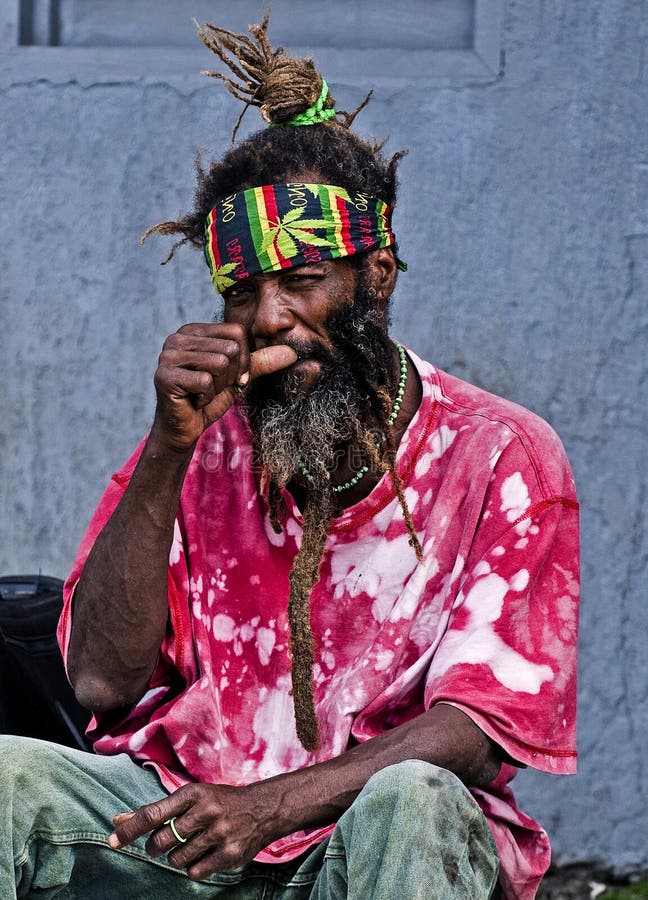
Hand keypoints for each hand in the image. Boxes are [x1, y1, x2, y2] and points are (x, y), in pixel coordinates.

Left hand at [108, 782, 273, 878]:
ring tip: (191, 846)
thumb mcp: (190, 797)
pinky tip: (205, 854)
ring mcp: (219, 833)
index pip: (152, 813)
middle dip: (156, 847)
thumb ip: (156, 810)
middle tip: (164, 843)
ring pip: (177, 859)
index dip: (130, 829)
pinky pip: (195, 872)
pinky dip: (194, 867)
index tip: (112, 840)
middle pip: (161, 841)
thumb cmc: (218, 802)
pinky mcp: (229, 854)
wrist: (262, 809)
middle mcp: (206, 811)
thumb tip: (117, 820)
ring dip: (177, 857)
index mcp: (193, 793)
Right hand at [152, 323, 296, 452]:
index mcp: (194, 330)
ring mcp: (168, 355)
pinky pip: (205, 381)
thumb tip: (292, 352)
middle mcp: (177, 337)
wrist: (185, 428)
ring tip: (202, 393)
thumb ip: (261, 362)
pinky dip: (205, 397)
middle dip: (230, 376)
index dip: (244, 360)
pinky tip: (193, 400)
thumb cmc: (209, 399)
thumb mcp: (238, 377)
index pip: (237, 332)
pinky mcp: (164, 375)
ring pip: (219, 363)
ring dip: (217, 387)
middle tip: (213, 388)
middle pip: (230, 348)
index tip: (232, 378)